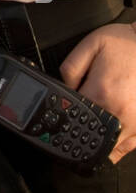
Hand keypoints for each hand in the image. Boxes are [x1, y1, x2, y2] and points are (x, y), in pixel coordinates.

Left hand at [60, 21, 135, 163]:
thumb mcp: (91, 45)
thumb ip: (71, 67)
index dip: (67, 110)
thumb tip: (64, 88)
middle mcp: (119, 110)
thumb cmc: (125, 44)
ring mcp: (135, 121)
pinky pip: (130, 146)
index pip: (74, 113)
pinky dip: (119, 148)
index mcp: (101, 91)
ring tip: (92, 131)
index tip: (67, 107)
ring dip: (98, 141)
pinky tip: (110, 145)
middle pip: (90, 133)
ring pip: (111, 146)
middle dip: (81, 127)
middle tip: (80, 116)